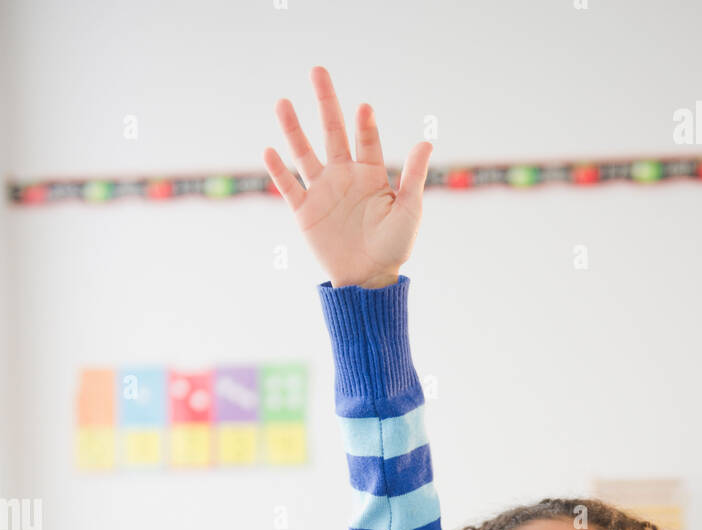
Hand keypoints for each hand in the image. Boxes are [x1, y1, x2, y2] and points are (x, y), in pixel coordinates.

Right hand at [263, 66, 433, 288]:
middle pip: (333, 132)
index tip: (364, 108)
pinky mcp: (305, 212)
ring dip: (293, 129)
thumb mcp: (409, 211)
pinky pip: (289, 187)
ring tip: (283, 102)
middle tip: (318, 71)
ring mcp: (323, 191)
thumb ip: (413, 176)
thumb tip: (426, 141)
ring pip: (305, 153)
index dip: (365, 125)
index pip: (367, 140)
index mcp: (371, 174)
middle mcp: (345, 175)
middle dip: (326, 102)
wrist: (368, 279)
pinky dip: (278, 171)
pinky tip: (269, 151)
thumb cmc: (394, 246)